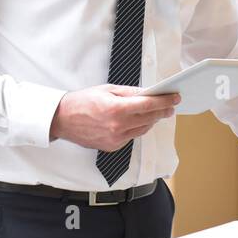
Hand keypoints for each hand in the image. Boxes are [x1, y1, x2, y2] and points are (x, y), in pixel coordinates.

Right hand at [49, 85, 179, 151]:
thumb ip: (130, 92)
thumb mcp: (107, 89)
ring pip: (143, 129)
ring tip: (156, 112)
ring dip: (151, 120)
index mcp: (116, 109)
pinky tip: (138, 121)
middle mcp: (118, 126)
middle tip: (170, 105)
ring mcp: (115, 139)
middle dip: (162, 111)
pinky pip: (132, 137)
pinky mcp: (113, 147)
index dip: (165, 101)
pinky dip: (137, 128)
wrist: (62, 120)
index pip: (149, 105)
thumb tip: (148, 93)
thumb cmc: (82, 102)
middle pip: (149, 118)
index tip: (175, 98)